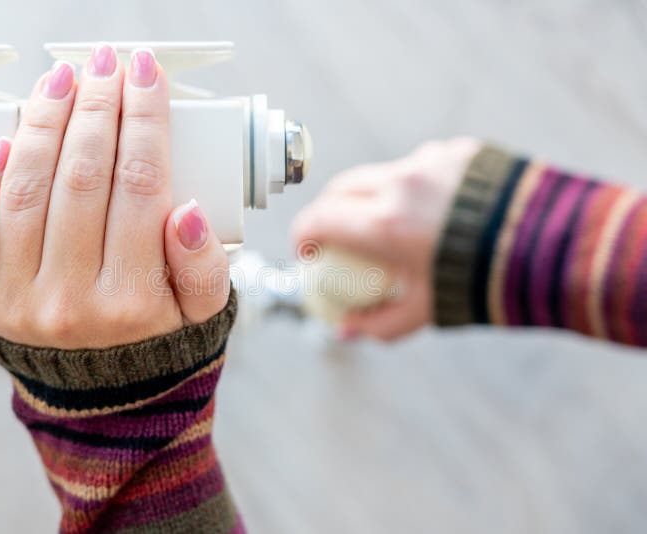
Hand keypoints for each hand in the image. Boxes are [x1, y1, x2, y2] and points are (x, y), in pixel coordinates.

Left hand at [0, 45, 229, 348]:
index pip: (141, 186)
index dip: (144, 120)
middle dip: (96, 108)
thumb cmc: (156, 338)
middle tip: (104, 67)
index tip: (145, 76)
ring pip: (27, 193)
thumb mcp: (203, 310)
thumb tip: (187, 212)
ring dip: (43, 125)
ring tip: (60, 83)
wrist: (105, 393)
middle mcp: (74, 303)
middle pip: (83, 179)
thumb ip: (204, 265)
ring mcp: (21, 302)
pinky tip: (5, 141)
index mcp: (136, 301)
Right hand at [292, 137, 480, 340]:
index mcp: (384, 223)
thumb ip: (376, 324)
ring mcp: (429, 160)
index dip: (303, 237)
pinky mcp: (457, 150)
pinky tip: (434, 212)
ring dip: (372, 197)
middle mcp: (400, 182)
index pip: (318, 219)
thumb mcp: (423, 311)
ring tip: (391, 227)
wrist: (551, 247)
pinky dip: (415, 187)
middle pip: (340, 188)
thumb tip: (344, 330)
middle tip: (334, 238)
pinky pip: (421, 165)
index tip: (308, 255)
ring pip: (381, 173)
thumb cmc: (482, 283)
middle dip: (328, 211)